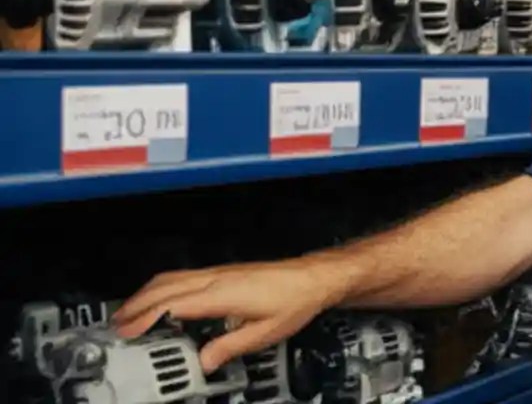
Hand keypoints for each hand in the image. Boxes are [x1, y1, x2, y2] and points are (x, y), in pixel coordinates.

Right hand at [113, 255, 351, 372]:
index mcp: (222, 294)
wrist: (313, 277)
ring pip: (172, 278)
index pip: (173, 305)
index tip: (126, 332)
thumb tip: (202, 363)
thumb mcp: (264, 333)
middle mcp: (215, 278)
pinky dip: (162, 287)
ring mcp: (218, 272)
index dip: (146, 318)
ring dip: (146, 294)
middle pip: (164, 287)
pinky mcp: (223, 271)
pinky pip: (183, 276)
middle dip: (136, 305)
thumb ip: (229, 348)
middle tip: (116, 326)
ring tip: (128, 314)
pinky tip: (159, 299)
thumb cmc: (293, 302)